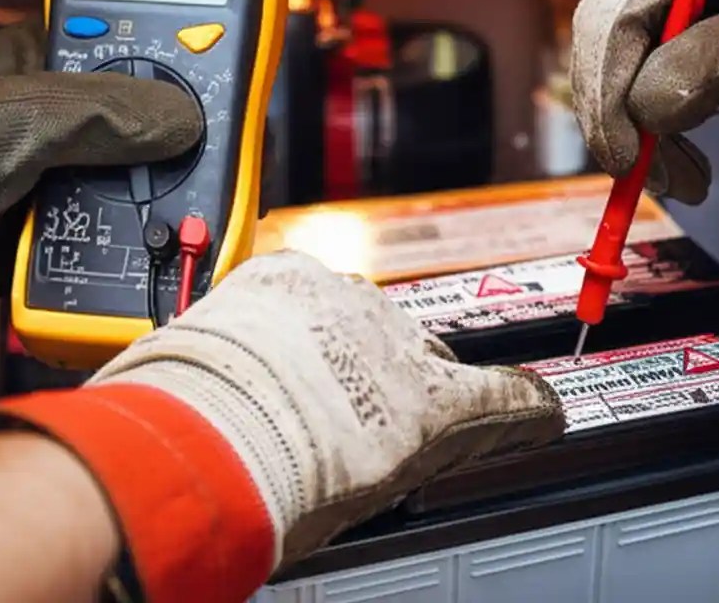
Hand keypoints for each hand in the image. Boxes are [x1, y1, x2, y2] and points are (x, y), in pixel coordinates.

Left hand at [0, 0, 200, 326]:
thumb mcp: (29, 112)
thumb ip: (114, 115)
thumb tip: (186, 123)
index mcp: (41, 68)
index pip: (132, 73)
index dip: (180, 98)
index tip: (220, 128)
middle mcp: (37, 127)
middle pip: (129, 153)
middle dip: (166, 184)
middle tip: (203, 209)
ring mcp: (24, 187)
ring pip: (107, 211)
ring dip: (135, 238)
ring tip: (171, 255)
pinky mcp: (10, 245)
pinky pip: (73, 262)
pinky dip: (96, 279)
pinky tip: (122, 288)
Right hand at [0, 250, 564, 600]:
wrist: (200, 436)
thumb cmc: (172, 407)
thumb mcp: (186, 358)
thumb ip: (214, 359)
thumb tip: (196, 389)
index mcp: (283, 282)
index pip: (333, 307)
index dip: (343, 348)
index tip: (337, 366)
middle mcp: (347, 304)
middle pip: (389, 336)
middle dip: (386, 372)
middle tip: (367, 414)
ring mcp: (392, 352)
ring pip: (436, 371)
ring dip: (438, 401)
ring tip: (458, 423)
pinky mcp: (429, 405)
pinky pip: (494, 399)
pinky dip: (522, 409)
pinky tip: (545, 413)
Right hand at [571, 0, 718, 203]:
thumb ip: (716, 67)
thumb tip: (646, 115)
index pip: (615, 14)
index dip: (606, 89)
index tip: (624, 155)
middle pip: (606, 45)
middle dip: (621, 120)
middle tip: (653, 180)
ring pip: (621, 72)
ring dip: (643, 135)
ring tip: (684, 182)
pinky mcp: (674, 30)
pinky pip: (647, 83)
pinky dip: (661, 129)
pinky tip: (684, 164)